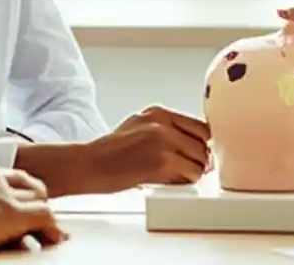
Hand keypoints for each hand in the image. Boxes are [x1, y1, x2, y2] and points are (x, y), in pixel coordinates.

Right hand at [0, 148, 65, 254]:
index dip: (1, 186)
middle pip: (20, 179)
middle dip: (27, 194)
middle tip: (30, 209)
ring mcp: (1, 190)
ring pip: (36, 195)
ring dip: (39, 211)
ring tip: (43, 227)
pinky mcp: (11, 212)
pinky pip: (44, 216)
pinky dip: (51, 227)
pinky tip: (54, 237)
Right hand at [88, 105, 210, 191]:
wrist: (90, 165)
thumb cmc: (109, 153)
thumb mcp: (138, 128)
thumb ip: (164, 130)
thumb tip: (190, 143)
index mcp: (158, 113)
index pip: (198, 124)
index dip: (201, 142)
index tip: (198, 152)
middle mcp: (162, 123)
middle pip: (203, 141)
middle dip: (200, 157)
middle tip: (193, 168)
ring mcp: (163, 141)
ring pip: (201, 158)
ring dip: (195, 171)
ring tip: (180, 176)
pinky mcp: (162, 162)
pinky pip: (191, 173)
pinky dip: (187, 181)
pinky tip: (173, 181)